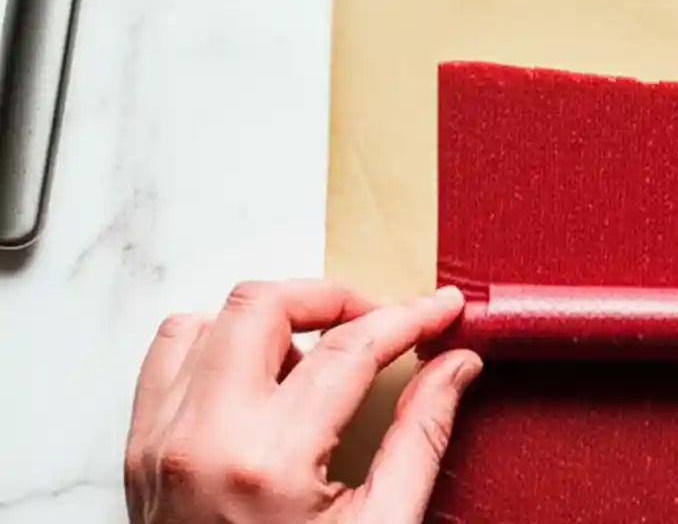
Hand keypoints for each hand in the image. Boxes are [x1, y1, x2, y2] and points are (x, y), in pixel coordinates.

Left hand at [124, 282, 480, 523]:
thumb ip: (420, 436)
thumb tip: (457, 364)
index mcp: (269, 462)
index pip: (349, 349)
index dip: (408, 318)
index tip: (442, 308)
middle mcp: (201, 439)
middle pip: (263, 306)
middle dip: (333, 298)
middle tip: (379, 322)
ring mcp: (159, 442)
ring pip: (207, 320)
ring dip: (269, 321)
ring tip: (315, 359)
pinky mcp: (138, 450)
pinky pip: (167, 356)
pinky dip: (216, 345)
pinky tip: (260, 378)